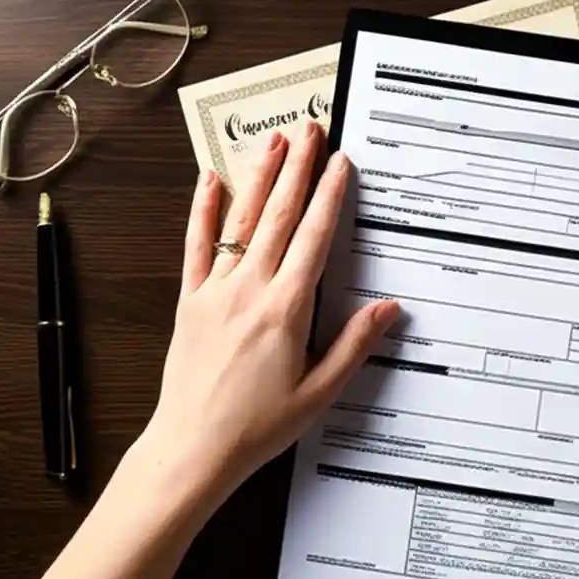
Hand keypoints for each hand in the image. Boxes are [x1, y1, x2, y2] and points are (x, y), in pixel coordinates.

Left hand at [138, 121, 399, 493]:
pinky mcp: (190, 302)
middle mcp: (249, 291)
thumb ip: (354, 344)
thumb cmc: (256, 426)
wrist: (193, 447)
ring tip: (274, 142)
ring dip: (259, 178)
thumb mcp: (319, 392)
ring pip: (241, 221)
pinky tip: (209, 181)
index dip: (329, 195)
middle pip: (278, 216)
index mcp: (285, 310)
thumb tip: (388, 309)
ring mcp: (215, 292)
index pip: (313, 238)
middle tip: (310, 131)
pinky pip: (196, 246)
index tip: (341, 164)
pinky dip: (203, 211)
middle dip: (298, 169)